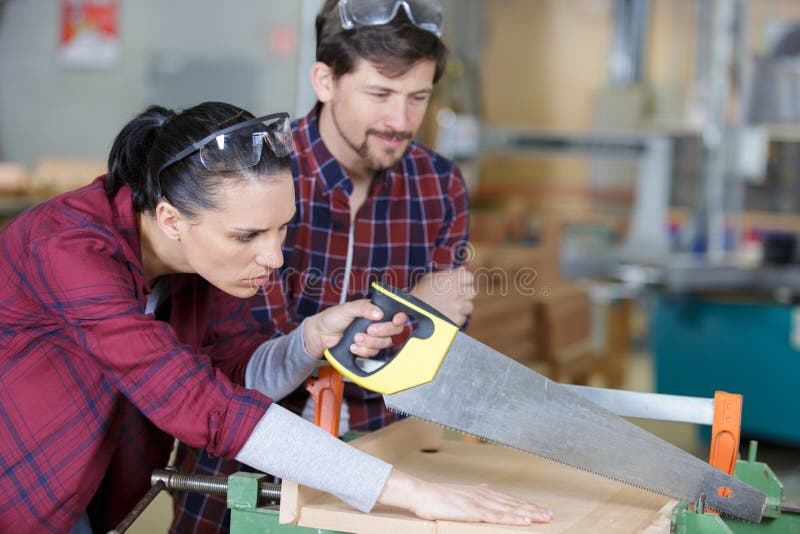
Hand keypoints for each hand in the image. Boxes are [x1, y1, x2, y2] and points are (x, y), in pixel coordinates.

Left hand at [303, 300, 407, 357]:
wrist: (320, 335)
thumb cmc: (332, 318)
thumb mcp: (347, 308)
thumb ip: (363, 308)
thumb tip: (378, 313)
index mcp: (375, 310)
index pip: (396, 314)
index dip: (400, 318)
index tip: (395, 321)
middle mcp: (377, 324)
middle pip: (394, 330)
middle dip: (382, 331)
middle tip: (369, 330)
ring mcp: (373, 337)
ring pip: (384, 343)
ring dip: (370, 342)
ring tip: (355, 338)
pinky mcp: (367, 349)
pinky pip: (373, 353)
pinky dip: (363, 350)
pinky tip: (352, 346)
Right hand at [378, 470, 552, 524]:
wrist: (422, 494)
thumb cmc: (439, 496)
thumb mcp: (461, 493)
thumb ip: (476, 492)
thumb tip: (486, 488)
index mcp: (483, 493)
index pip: (511, 500)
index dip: (527, 505)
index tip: (542, 510)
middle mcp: (485, 496)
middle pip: (514, 504)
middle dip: (534, 510)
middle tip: (551, 515)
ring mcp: (480, 503)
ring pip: (510, 510)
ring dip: (529, 514)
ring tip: (544, 518)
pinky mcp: (473, 511)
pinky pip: (497, 516)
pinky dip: (513, 518)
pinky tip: (524, 520)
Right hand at [411, 267, 474, 325]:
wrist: (410, 310)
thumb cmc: (420, 292)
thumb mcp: (431, 277)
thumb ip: (449, 272)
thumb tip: (463, 268)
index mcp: (451, 278)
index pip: (469, 277)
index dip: (464, 281)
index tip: (458, 285)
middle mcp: (456, 291)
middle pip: (472, 292)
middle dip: (464, 294)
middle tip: (454, 297)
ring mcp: (457, 306)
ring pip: (469, 306)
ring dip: (461, 307)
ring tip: (449, 307)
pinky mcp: (455, 319)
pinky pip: (463, 318)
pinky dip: (456, 318)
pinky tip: (446, 315)